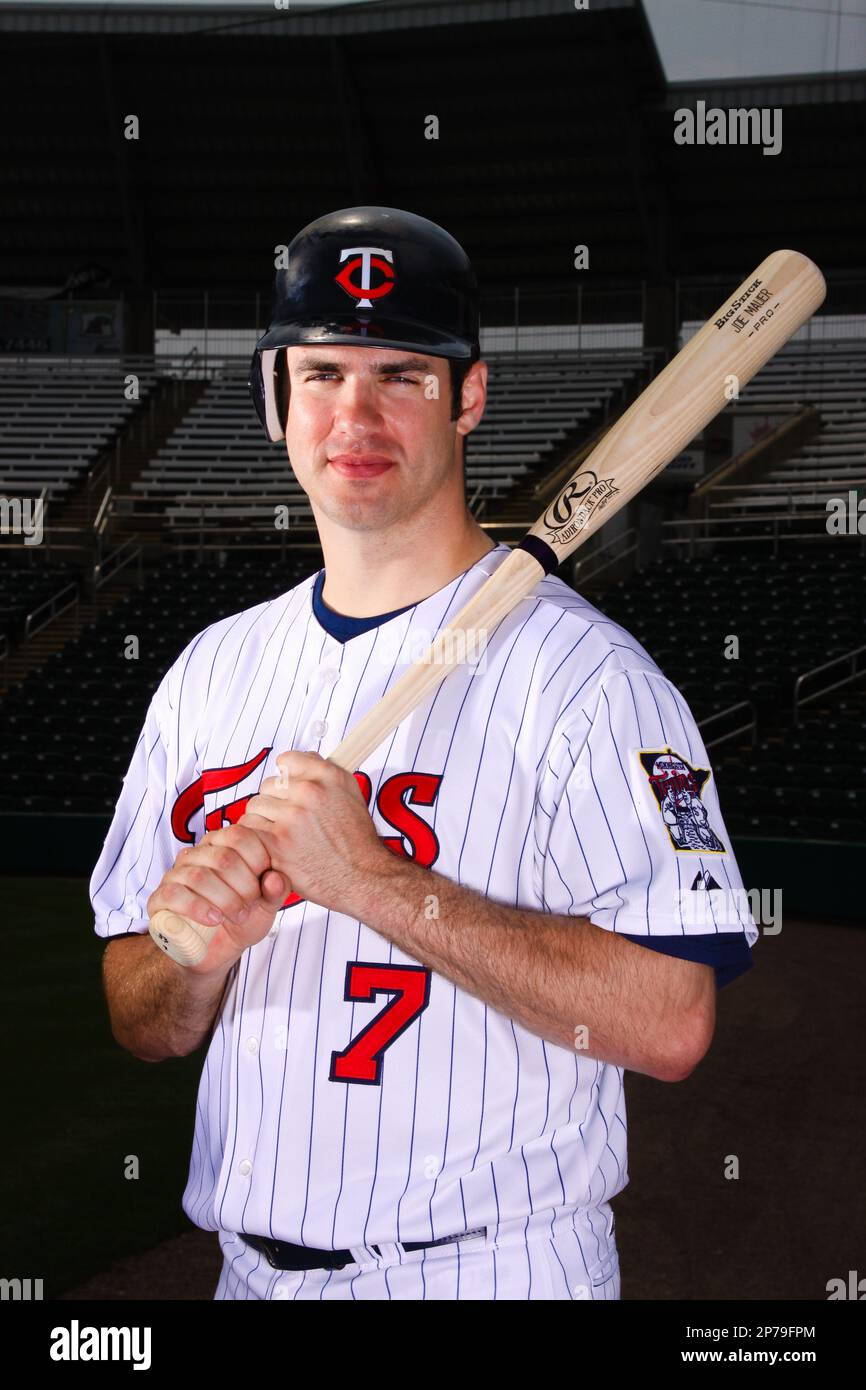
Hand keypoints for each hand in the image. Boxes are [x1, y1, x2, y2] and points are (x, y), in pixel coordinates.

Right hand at [146, 824, 287, 974]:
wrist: (217, 948)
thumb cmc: (243, 917)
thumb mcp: (267, 905)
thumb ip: (276, 890)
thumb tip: (275, 878)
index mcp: (223, 845)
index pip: (239, 835)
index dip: (257, 861)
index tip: (264, 885)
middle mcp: (198, 854)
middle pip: (223, 857)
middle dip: (243, 886)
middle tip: (251, 905)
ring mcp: (176, 874)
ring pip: (199, 876)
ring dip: (225, 900)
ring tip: (238, 916)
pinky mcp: (160, 898)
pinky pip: (174, 894)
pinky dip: (197, 908)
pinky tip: (214, 919)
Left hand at [238, 750, 392, 917]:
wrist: (363, 877)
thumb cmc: (356, 841)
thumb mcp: (351, 793)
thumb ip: (323, 772)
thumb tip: (298, 761)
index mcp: (328, 777)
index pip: (287, 760)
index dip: (286, 777)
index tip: (290, 790)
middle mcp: (310, 793)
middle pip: (267, 785)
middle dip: (274, 803)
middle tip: (289, 822)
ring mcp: (291, 818)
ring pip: (255, 807)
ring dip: (263, 822)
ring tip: (281, 837)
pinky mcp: (277, 843)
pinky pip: (249, 830)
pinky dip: (256, 840)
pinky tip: (271, 849)